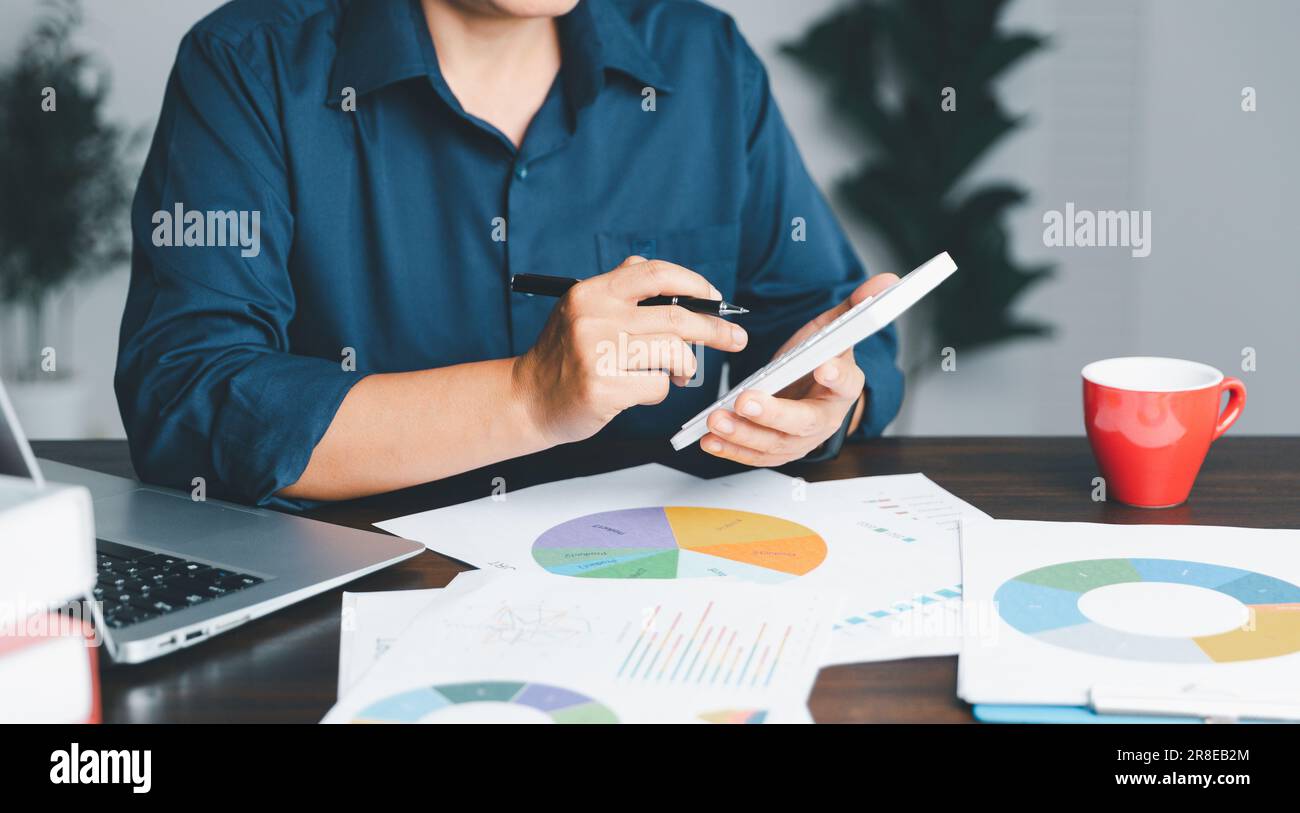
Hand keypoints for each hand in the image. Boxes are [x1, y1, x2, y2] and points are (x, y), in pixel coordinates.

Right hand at [514, 256, 748, 444]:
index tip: (716, 298)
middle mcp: (593, 317)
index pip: (656, 274)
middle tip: (734, 338)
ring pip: (673, 353)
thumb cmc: (564, 357)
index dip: (695, 283)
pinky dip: (661, 389)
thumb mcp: (582, 310)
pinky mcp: (603, 388)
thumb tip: (672, 279)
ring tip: (678, 373)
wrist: (528, 400)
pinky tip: (642, 390)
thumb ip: (620, 288)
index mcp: (591, 292)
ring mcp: (597, 353)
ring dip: (685, 366)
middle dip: (715, 329)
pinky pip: (658, 385)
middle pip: (677, 317)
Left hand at [699, 273, 898, 465]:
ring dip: (743, 434)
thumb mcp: (834, 330)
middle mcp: (825, 418)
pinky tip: (710, 440)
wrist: (811, 392)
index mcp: (845, 386)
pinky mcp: (777, 451)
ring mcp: (800, 439)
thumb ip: (855, 307)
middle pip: (803, 421)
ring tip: (716, 420)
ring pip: (774, 444)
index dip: (838, 376)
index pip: (847, 383)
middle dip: (772, 413)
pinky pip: (755, 455)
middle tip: (745, 401)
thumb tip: (885, 281)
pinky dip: (732, 450)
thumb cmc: (821, 360)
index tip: (824, 367)